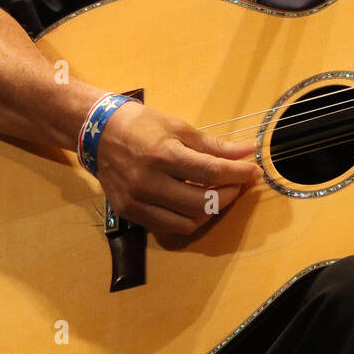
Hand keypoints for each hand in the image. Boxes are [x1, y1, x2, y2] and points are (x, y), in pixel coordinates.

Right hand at [95, 101, 261, 234]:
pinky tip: (195, 203)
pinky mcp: (129, 213)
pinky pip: (168, 227)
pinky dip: (188, 219)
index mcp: (164, 155)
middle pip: (203, 202)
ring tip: (217, 193)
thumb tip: (248, 151)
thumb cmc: (142, 125)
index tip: (255, 172)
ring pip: (188, 222)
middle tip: (237, 183)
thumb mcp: (180, 128)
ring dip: (210, 210)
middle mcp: (149, 182)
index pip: (212, 171)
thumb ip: (214, 145)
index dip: (239, 174)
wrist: (98, 133)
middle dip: (229, 194)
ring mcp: (137, 201)